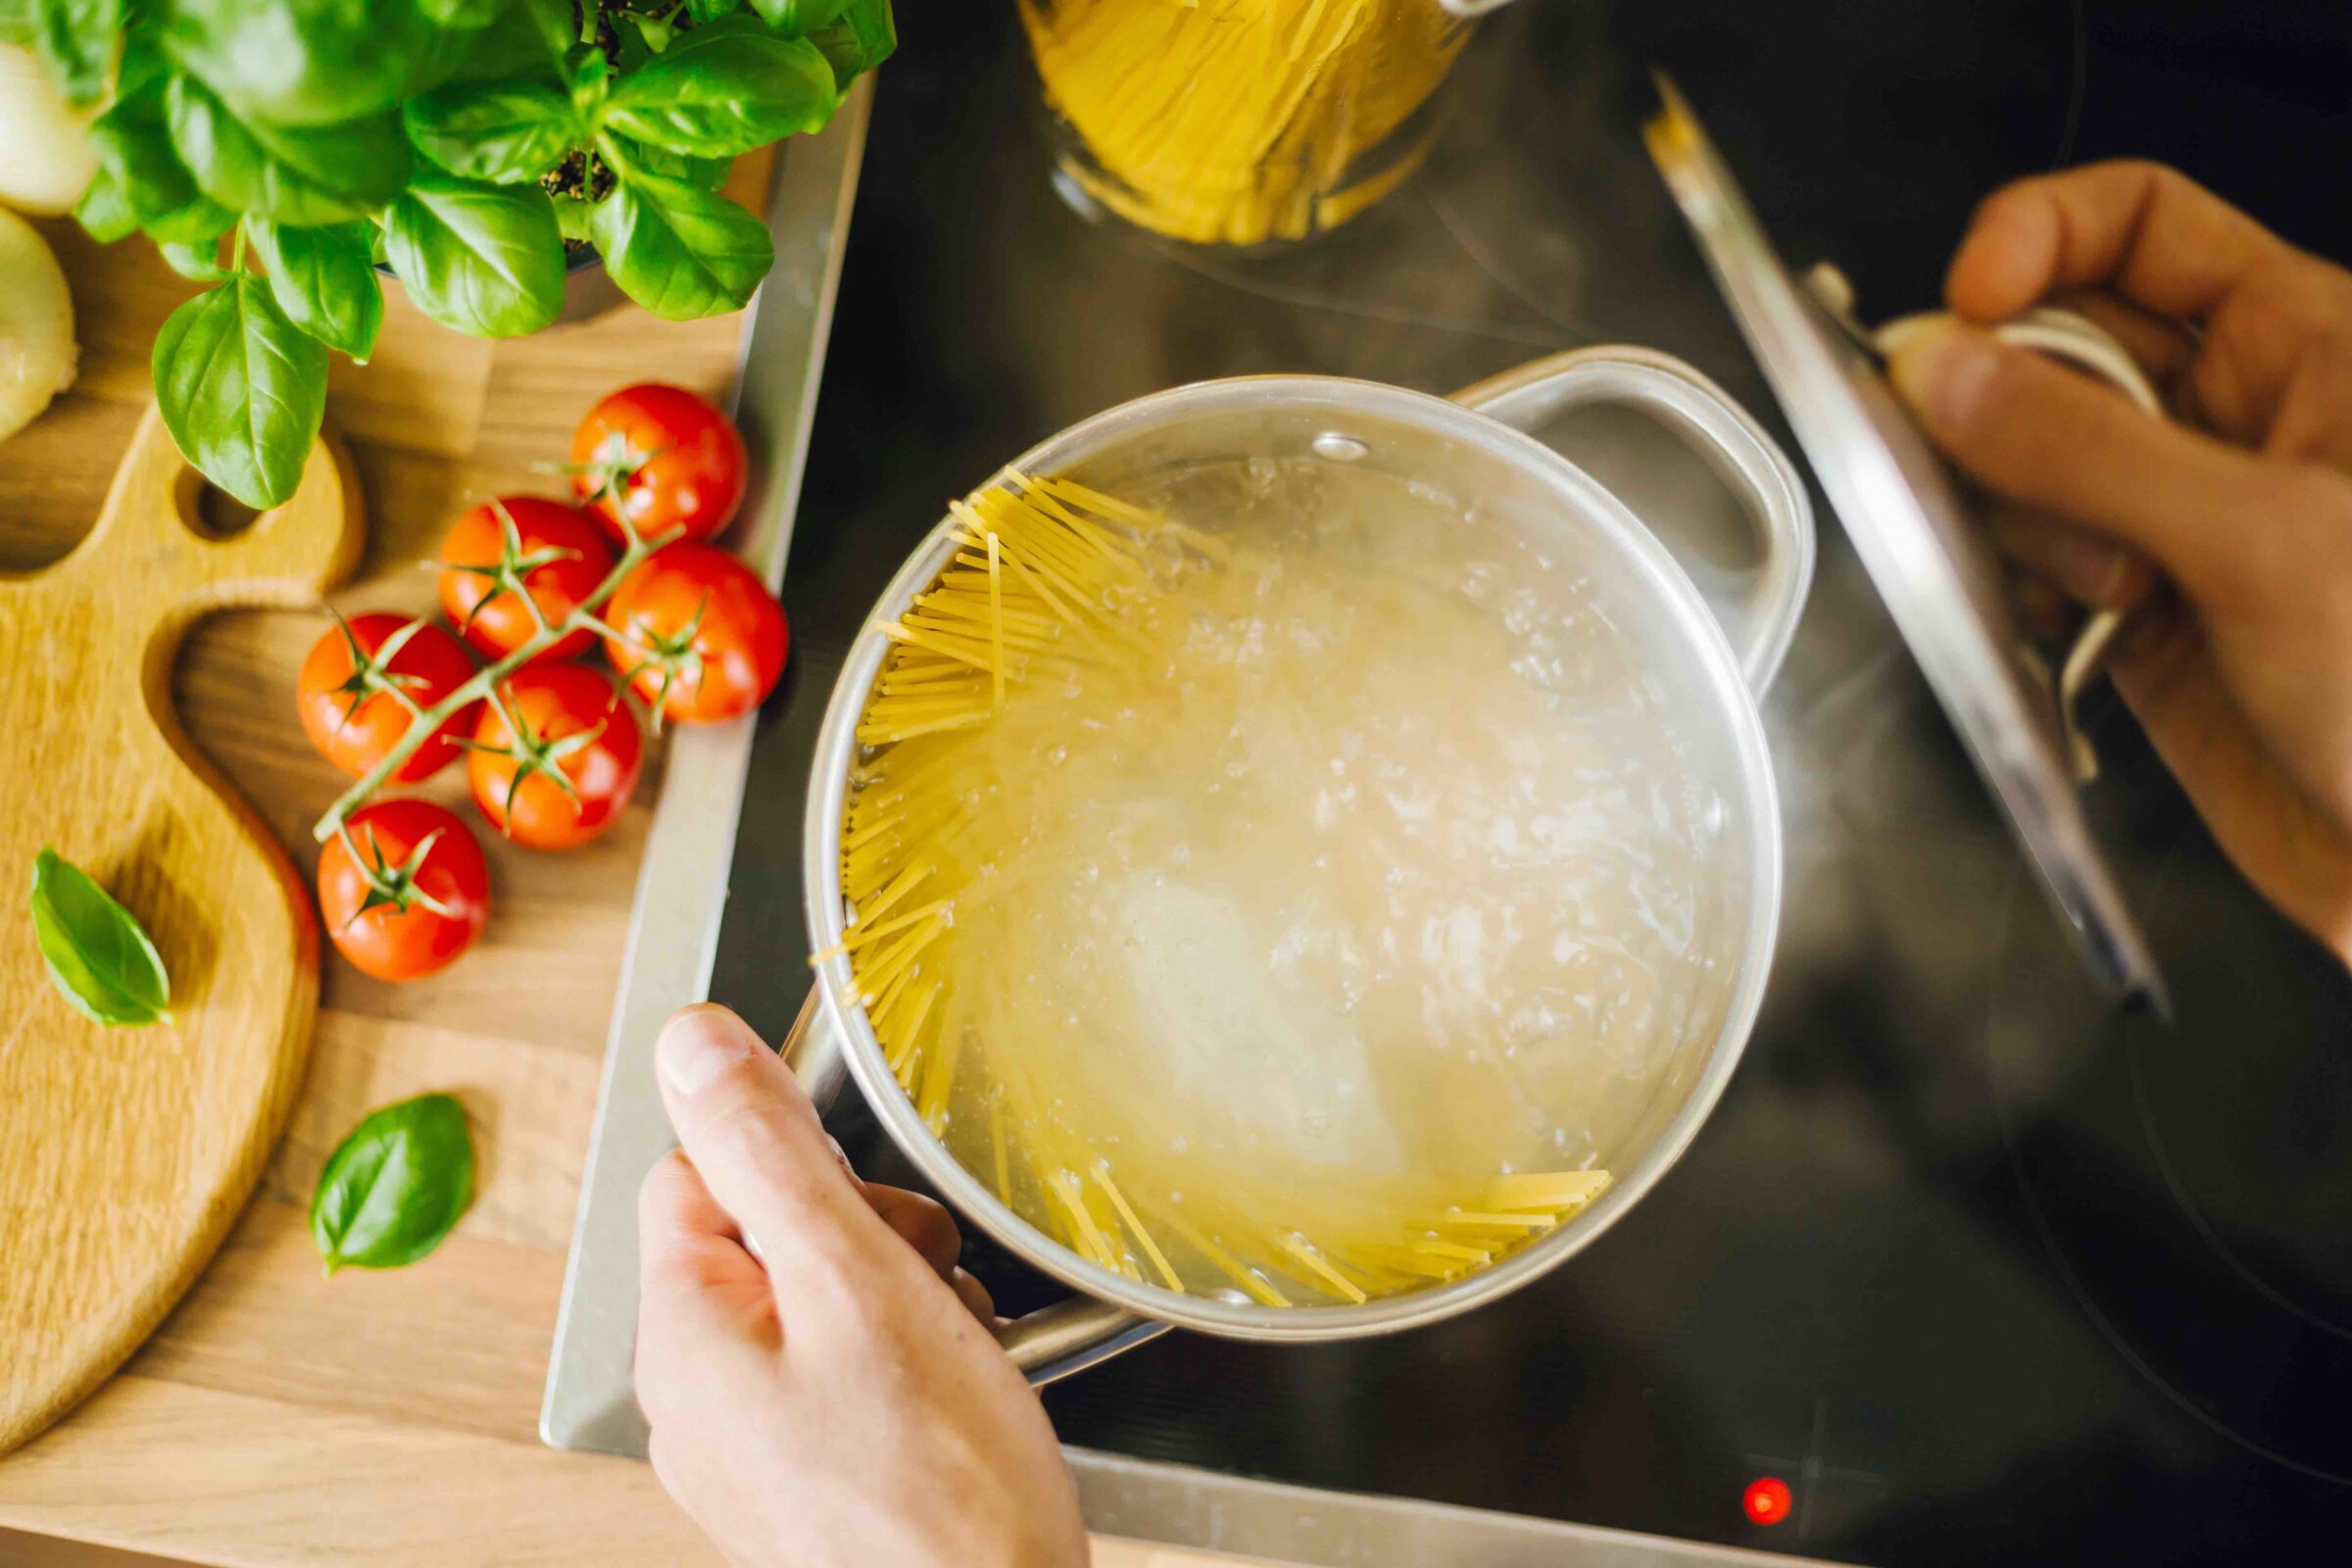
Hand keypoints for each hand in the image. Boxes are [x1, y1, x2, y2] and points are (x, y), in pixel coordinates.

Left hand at [635, 1004, 1088, 1567]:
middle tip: (927, 1285)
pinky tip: (956, 1394)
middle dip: (867, 1234)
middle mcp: (697, 1396)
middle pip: (769, 1231)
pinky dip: (910, 1359)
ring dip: (901, 1296)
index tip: (871, 1207)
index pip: (703, 1168)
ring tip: (954, 1350)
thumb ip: (770, 1152)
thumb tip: (690, 1043)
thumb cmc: (940, 1490)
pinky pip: (849, 1370)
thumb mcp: (856, 1279)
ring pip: (821, 1299)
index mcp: (684, 1335)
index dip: (801, 1164)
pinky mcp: (811, 1477)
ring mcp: (753, 1445)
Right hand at [1886, 161, 2351, 965]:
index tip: (1964, 307)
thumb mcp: (2262, 543)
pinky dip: (2018, 598)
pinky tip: (2073, 636)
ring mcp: (2178, 520)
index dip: (2036, 240)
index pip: (2139, 225)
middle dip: (2006, 406)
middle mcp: (2234, 420)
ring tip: (2105, 593)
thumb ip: (2086, 449)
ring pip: (2022, 464)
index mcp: (2306, 347)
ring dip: (2025, 524)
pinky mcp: (2135, 616)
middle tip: (1992, 466)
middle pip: (2052, 345)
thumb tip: (1945, 372)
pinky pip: (2026, 567)